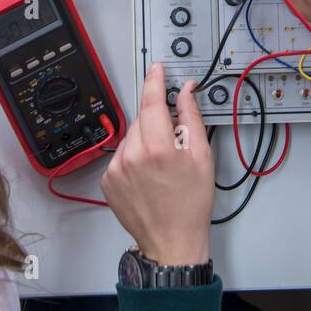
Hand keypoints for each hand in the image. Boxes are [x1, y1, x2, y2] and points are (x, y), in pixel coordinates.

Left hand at [101, 63, 212, 265]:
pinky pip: (121, 155)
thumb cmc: (190, 204)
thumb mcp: (202, 157)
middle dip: (156, 121)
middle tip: (172, 141)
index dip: (154, 80)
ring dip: (145, 140)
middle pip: (142, 118)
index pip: (152, 101)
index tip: (156, 69)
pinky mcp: (108, 180)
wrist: (171, 241)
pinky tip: (147, 174)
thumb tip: (187, 92)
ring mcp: (117, 169)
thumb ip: (192, 118)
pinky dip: (133, 156)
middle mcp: (133, 156)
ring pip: (131, 136)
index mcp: (159, 148)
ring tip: (160, 164)